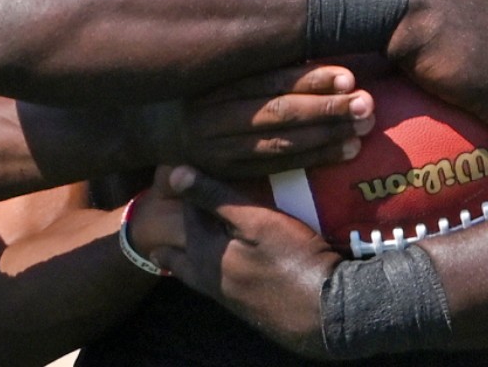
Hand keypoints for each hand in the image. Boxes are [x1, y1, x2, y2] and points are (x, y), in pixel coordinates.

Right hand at [133, 63, 374, 178]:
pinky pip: (274, 165)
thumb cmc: (188, 82)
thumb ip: (245, 47)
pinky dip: (313, 158)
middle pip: (276, 112)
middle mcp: (211, 116)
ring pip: (280, 143)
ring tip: (364, 124)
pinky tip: (345, 150)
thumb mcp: (206, 58)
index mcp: (209, 82)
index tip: (346, 74)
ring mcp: (218, 147)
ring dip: (326, 134)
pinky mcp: (226, 169)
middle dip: (325, 107)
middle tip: (365, 101)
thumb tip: (297, 17)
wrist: (145, 124)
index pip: (265, 80)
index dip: (307, 78)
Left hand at [155, 165, 340, 358]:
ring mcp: (226, 297)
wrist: (327, 314)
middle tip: (160, 226)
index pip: (185, 214)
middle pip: (178, 255)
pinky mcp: (246, 308)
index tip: (174, 176)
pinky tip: (223, 267)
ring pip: (195, 274)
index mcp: (204, 253)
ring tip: (181, 247)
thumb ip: (215, 198)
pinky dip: (211, 271)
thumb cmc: (292, 259)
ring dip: (188, 257)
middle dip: (170, 238)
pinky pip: (216, 285)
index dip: (182, 190)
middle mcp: (208, 279)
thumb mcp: (255, 220)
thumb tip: (175, 173)